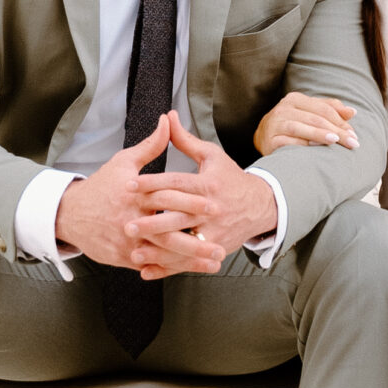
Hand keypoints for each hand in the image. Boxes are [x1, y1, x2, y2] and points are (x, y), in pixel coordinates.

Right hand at [55, 117, 204, 272]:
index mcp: (134, 194)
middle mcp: (130, 219)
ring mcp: (126, 241)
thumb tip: (168, 120)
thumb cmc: (102, 186)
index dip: (190, 201)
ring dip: (190, 259)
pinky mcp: (123, 257)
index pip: (166, 197)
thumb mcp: (124, 162)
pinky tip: (191, 269)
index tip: (213, 204)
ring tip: (214, 261)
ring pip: (162, 253)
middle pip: (166, 231)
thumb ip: (151, 145)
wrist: (70, 214)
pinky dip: (171, 268)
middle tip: (220, 243)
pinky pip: (150, 264)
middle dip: (195, 240)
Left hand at [125, 113, 278, 277]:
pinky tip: (148, 270)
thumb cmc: (230, 178)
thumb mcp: (211, 155)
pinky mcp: (214, 249)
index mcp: (208, 184)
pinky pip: (188, 260)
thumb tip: (168, 116)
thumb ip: (185, 140)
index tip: (130, 185)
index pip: (177, 183)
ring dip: (158, 250)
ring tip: (135, 250)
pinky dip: (168, 268)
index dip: (153, 183)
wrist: (260, 205)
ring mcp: (214, 232)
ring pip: (183, 242)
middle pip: (178, 216)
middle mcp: (211, 209)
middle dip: (152, 222)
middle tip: (127, 224)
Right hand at [254, 92, 358, 154]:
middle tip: (352, 143)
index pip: (324, 109)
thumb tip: (353, 112)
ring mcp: (275, 124)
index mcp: (296, 99)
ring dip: (320, 135)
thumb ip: (330, 110)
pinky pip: (288, 142)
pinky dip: (302, 146)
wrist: (263, 136)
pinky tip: (315, 150)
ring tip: (335, 141)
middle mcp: (284, 109)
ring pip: (301, 128)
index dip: (341, 122)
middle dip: (337, 131)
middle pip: (316, 119)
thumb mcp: (310, 113)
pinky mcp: (269, 140)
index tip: (354, 135)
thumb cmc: (292, 123)